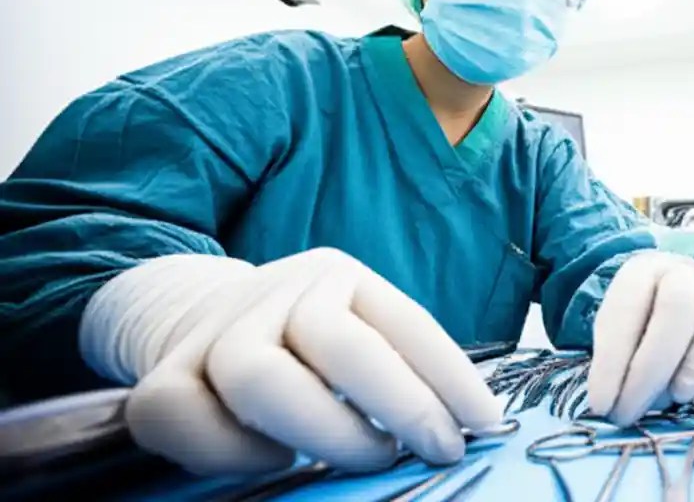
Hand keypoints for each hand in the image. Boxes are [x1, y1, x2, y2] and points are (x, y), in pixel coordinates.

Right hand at [123, 248, 501, 474]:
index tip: (486, 426)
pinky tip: (274, 461)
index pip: (402, 324)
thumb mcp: (358, 330)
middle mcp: (278, 291)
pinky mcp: (162, 379)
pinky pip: (184, 416)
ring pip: (260, 377)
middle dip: (399, 405)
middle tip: (437, 449)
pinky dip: (233, 452)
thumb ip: (398, 366)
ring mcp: (217, 332)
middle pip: (338, 345)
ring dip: (324, 432)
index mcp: (338, 276)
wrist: (193, 315)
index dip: (450, 377)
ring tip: (370, 458)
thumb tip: (466, 428)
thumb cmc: (304, 347)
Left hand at [586, 252, 693, 424]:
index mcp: (638, 273)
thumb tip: (612, 408)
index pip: (627, 311)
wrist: (667, 309)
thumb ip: (614, 368)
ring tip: (678, 395)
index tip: (602, 407)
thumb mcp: (614, 343)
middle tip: (633, 411)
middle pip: (679, 306)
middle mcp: (681, 270)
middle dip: (653, 368)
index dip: (613, 364)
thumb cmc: (637, 332)